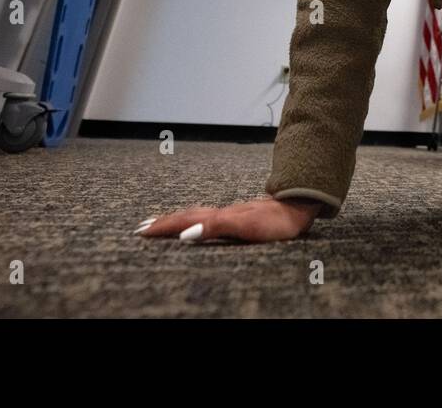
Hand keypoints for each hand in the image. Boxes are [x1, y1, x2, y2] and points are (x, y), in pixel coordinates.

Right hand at [134, 197, 321, 243]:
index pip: (184, 221)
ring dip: (176, 220)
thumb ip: (216, 227)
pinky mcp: (240, 216)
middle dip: (163, 223)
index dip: (163, 226)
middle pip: (187, 216)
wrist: (299, 205)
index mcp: (219, 216)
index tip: (141, 231)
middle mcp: (222, 213)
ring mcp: (230, 213)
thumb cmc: (275, 221)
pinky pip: (208, 217)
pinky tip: (195, 223)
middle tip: (141, 228)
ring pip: (196, 214)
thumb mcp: (246, 226)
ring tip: (160, 224)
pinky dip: (193, 220)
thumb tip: (185, 235)